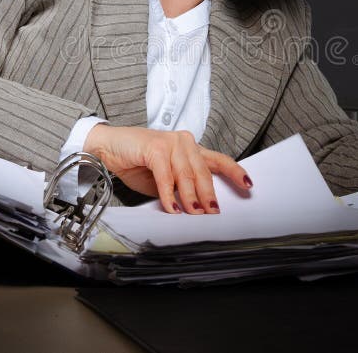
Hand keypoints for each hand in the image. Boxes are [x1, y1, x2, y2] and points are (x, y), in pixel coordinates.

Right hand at [84, 124, 251, 214]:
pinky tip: (172, 208)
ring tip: (195, 214)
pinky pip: (166, 175)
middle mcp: (185, 142)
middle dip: (209, 195)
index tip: (248, 186)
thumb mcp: (164, 180)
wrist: (109, 147)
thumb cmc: (136, 163)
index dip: (234, 172)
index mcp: (190, 149)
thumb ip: (179, 189)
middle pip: (203, 172)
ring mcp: (171, 142)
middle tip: (213, 213)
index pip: (218, 160)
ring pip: (186, 174)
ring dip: (190, 197)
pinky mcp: (155, 147)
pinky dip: (168, 194)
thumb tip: (196, 210)